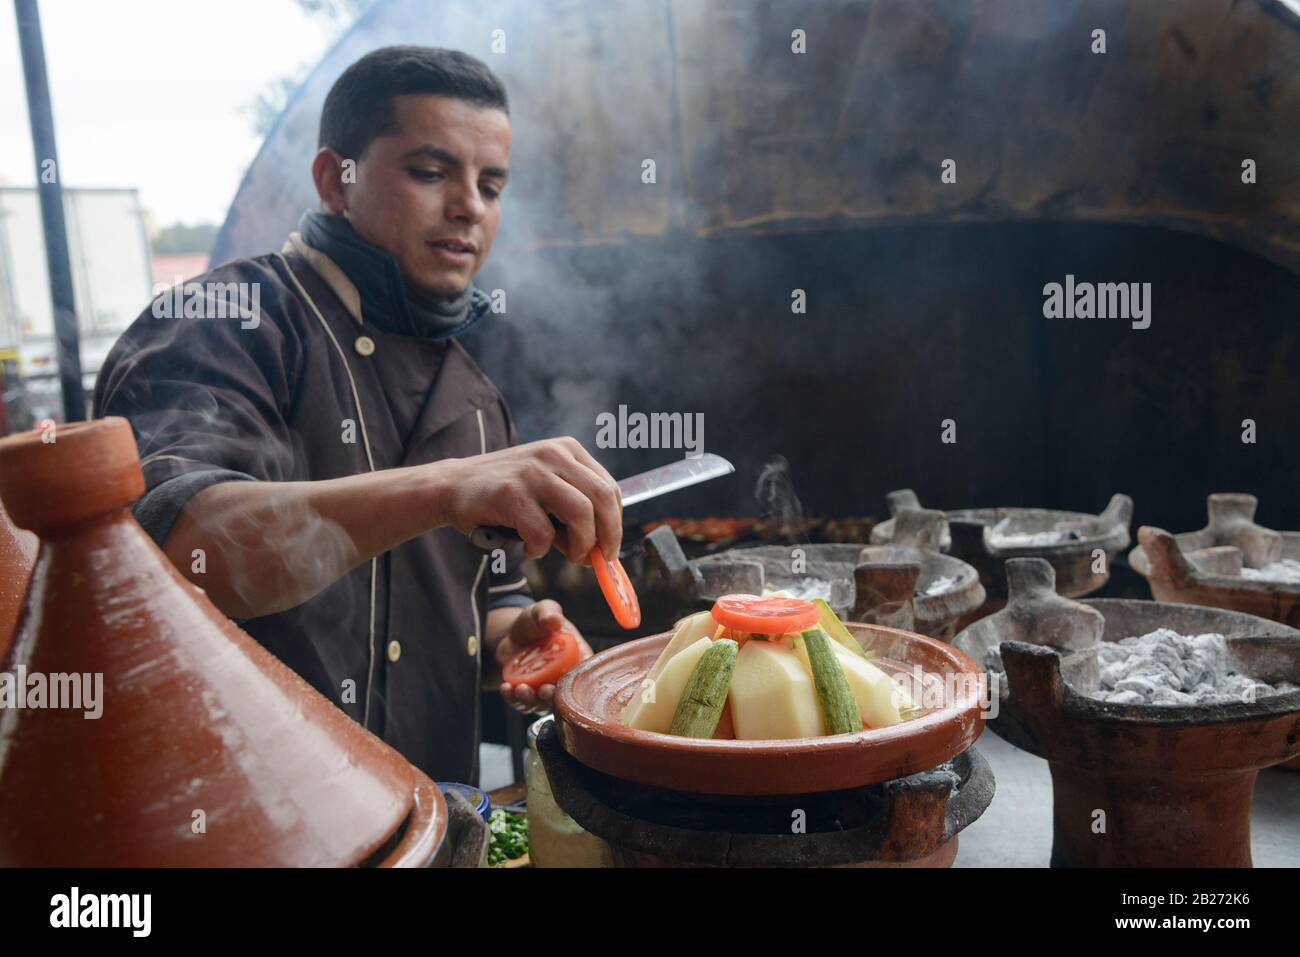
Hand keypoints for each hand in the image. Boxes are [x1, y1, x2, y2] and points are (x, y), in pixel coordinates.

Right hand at [432, 436, 621, 562]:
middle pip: (603, 498)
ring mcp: (532, 472)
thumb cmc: (504, 494)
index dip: (616, 522)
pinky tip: (529, 548)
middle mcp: (553, 455)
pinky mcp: (511, 493)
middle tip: (598, 559)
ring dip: (580, 545)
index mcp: (566, 450)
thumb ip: (573, 512)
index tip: (610, 547)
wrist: (452, 485)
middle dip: (607, 536)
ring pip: (581, 514)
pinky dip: (541, 549)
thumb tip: (602, 550)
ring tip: (569, 556)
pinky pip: (543, 532)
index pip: (609, 487)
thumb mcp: (544, 489)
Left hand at [497, 600, 591, 714]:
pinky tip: (506, 689)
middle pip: (565, 695)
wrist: (511, 635)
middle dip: (554, 696)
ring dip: (532, 700)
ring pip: (542, 704)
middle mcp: (565, 678)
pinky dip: (514, 700)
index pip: (584, 674)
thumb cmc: (534, 622)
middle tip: (544, 690)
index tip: (566, 681)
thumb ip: (548, 612)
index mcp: (578, 657)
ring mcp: (546, 689)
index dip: (578, 682)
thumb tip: (553, 619)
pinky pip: (522, 704)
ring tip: (521, 689)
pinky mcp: (528, 696)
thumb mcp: (541, 611)